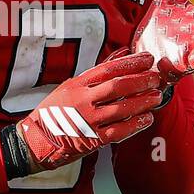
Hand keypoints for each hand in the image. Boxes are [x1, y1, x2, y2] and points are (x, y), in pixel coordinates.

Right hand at [14, 51, 163, 171]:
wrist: (36, 140)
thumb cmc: (54, 111)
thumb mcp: (70, 86)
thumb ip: (97, 71)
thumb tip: (122, 54)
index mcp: (77, 85)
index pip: (108, 69)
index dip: (131, 63)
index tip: (147, 59)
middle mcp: (82, 101)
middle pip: (117, 87)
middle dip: (140, 81)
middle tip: (156, 77)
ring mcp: (87, 121)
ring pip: (121, 109)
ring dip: (142, 102)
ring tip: (157, 96)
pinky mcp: (92, 140)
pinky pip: (118, 131)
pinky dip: (135, 125)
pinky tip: (147, 119)